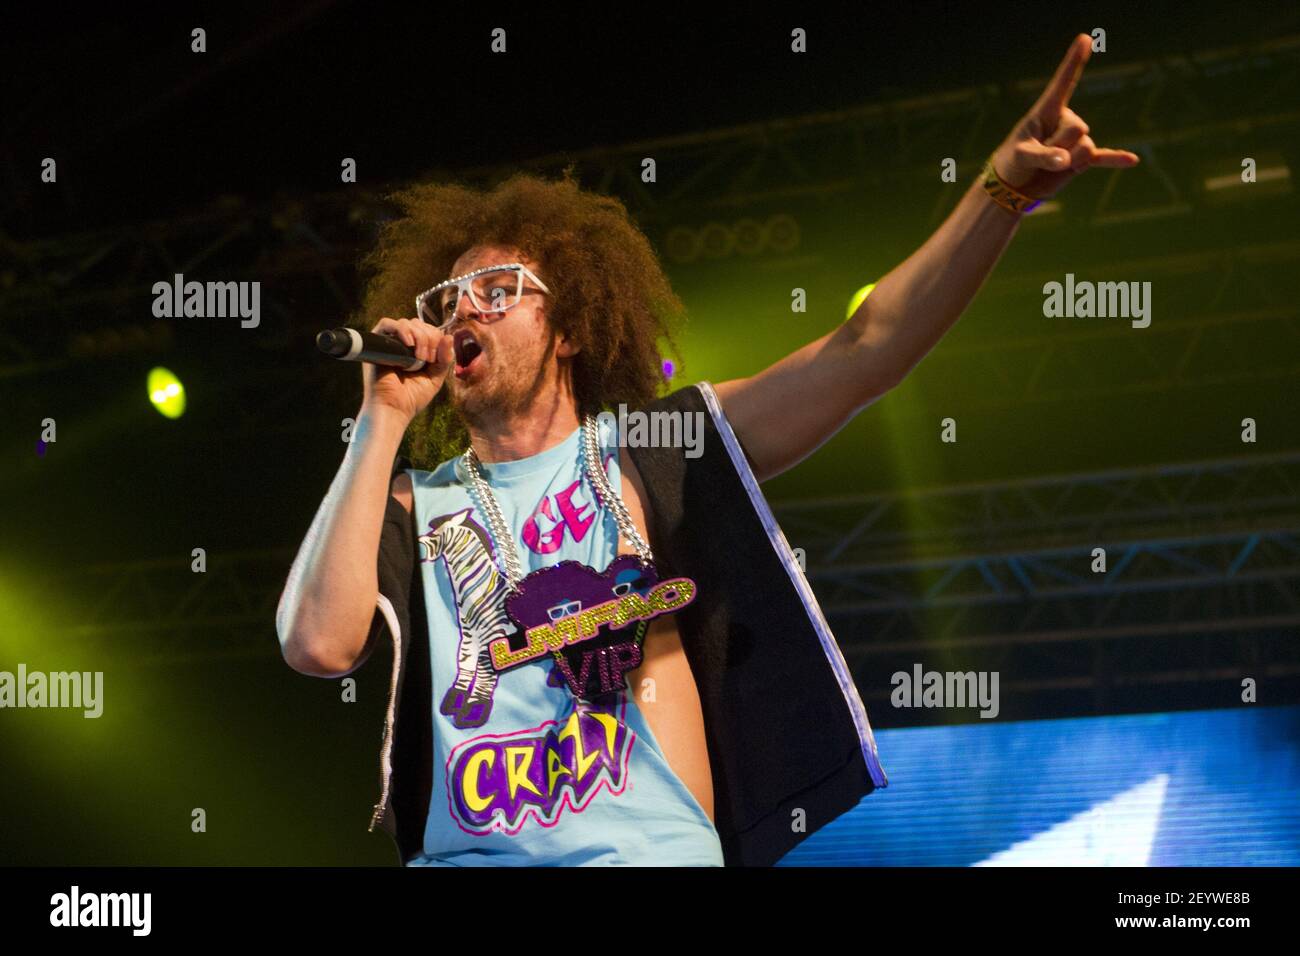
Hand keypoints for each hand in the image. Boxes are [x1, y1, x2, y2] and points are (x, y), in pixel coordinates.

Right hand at [359, 316, 454, 424]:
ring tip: (419, 358)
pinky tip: (409, 344)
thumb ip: (444, 358)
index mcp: (416, 350)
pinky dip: (402, 330)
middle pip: (419, 324)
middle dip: (429, 338)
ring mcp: (389, 342)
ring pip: (407, 323)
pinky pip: (387, 323)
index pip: (429, 330)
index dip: (437, 339)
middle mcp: (402, 344)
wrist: (394, 409)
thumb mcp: (436, 377)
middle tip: (428, 359)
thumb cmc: (412, 397)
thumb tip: (448, 336)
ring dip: (419, 337)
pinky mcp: (376, 343)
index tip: (436, 359)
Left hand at [990, 34, 1139, 198]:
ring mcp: (1075, 140)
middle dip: (1060, 146)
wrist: (1016, 187)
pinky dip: (1115, 159)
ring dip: (1068, 161)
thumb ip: (1042, 156)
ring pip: (1086, 147)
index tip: (1084, 39)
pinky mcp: (1081, 160)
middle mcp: (1065, 120)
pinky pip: (1102, 158)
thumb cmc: (1013, 164)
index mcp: (1047, 111)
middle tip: (1041, 156)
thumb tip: (1066, 160)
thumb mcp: (1022, 156)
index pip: (1063, 83)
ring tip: (1050, 165)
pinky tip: (1132, 160)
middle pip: (1078, 128)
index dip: (1074, 62)